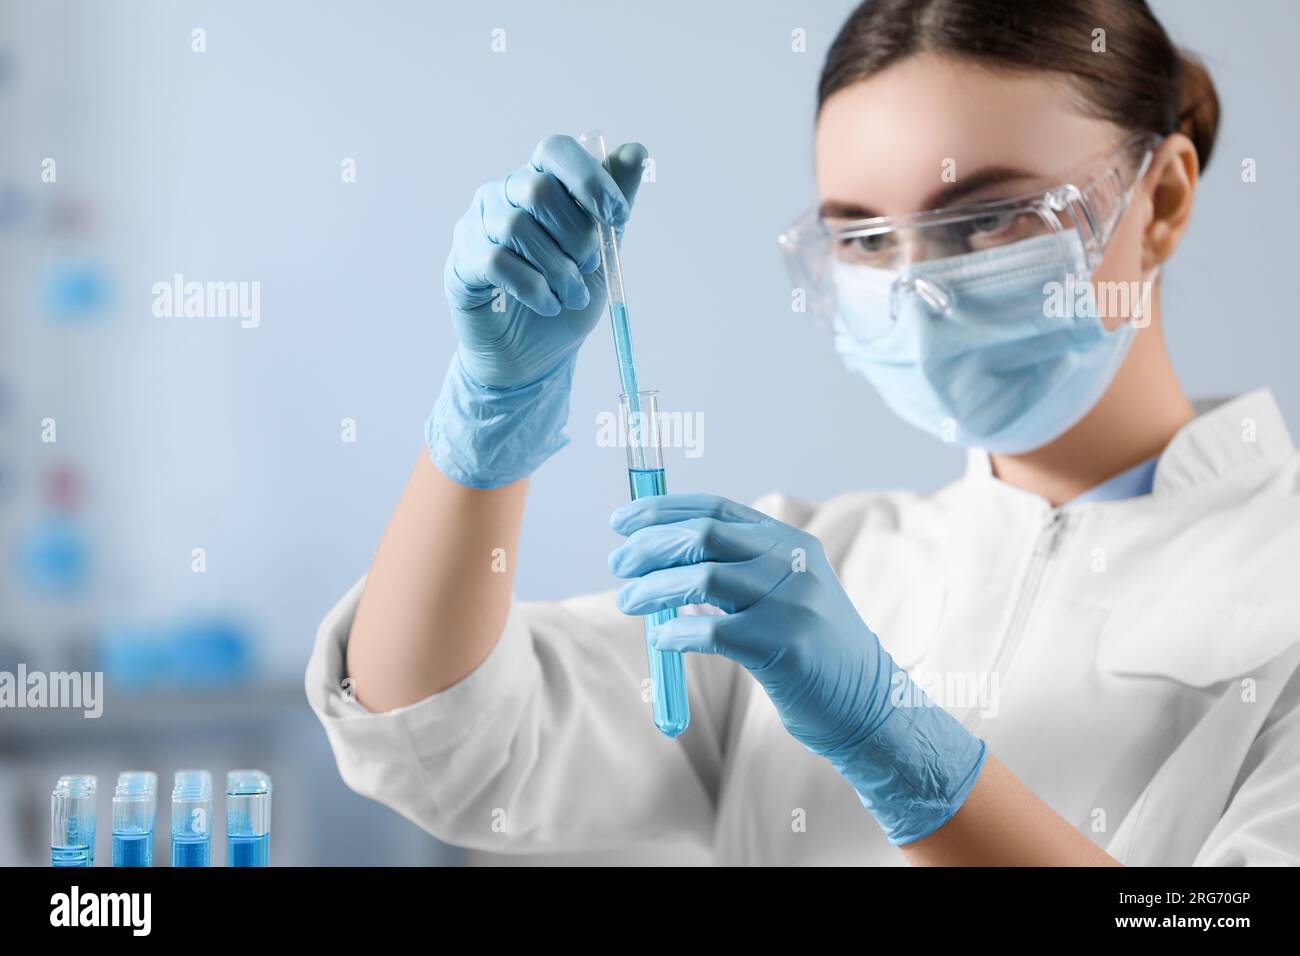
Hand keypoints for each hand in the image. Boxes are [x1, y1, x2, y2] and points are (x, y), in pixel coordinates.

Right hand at [427, 135, 645, 488]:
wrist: (533, 356)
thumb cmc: (565, 297)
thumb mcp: (602, 254)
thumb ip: (614, 207)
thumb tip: (636, 150)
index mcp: (539, 182)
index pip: (556, 150)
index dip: (590, 177)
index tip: (618, 215)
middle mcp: (503, 195)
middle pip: (539, 188)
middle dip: (577, 234)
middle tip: (591, 268)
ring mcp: (476, 227)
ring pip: (518, 228)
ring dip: (559, 270)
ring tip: (571, 296)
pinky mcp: (461, 264)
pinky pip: (497, 262)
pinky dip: (533, 287)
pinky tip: (547, 304)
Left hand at [609, 493, 986, 844]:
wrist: (866, 703)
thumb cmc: (808, 648)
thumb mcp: (783, 592)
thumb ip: (735, 569)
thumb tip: (657, 556)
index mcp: (790, 542)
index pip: (715, 509)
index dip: (662, 511)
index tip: (622, 521)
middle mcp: (793, 563)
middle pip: (705, 535)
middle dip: (651, 546)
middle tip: (619, 564)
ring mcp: (792, 603)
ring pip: (703, 579)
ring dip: (654, 588)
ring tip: (629, 600)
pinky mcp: (785, 647)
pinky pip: (712, 632)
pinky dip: (676, 633)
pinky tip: (661, 640)